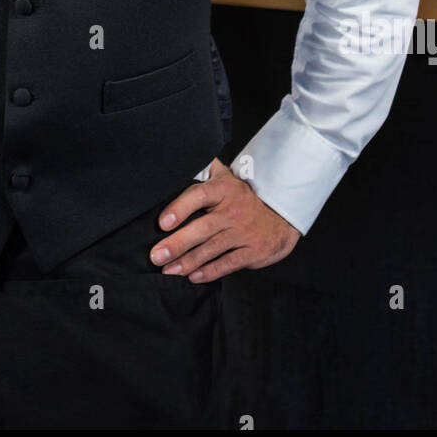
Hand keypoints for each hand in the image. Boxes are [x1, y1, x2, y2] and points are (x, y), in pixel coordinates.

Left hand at [150, 158, 300, 282]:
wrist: (281, 217)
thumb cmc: (243, 198)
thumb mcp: (227, 178)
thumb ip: (206, 170)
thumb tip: (182, 159)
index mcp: (224, 190)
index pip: (199, 196)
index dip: (180, 208)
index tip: (162, 223)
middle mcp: (233, 211)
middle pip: (202, 228)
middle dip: (177, 244)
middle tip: (156, 256)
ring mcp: (243, 232)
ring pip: (212, 249)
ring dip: (188, 261)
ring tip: (168, 270)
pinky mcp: (253, 251)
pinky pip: (228, 263)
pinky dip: (210, 272)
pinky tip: (193, 277)